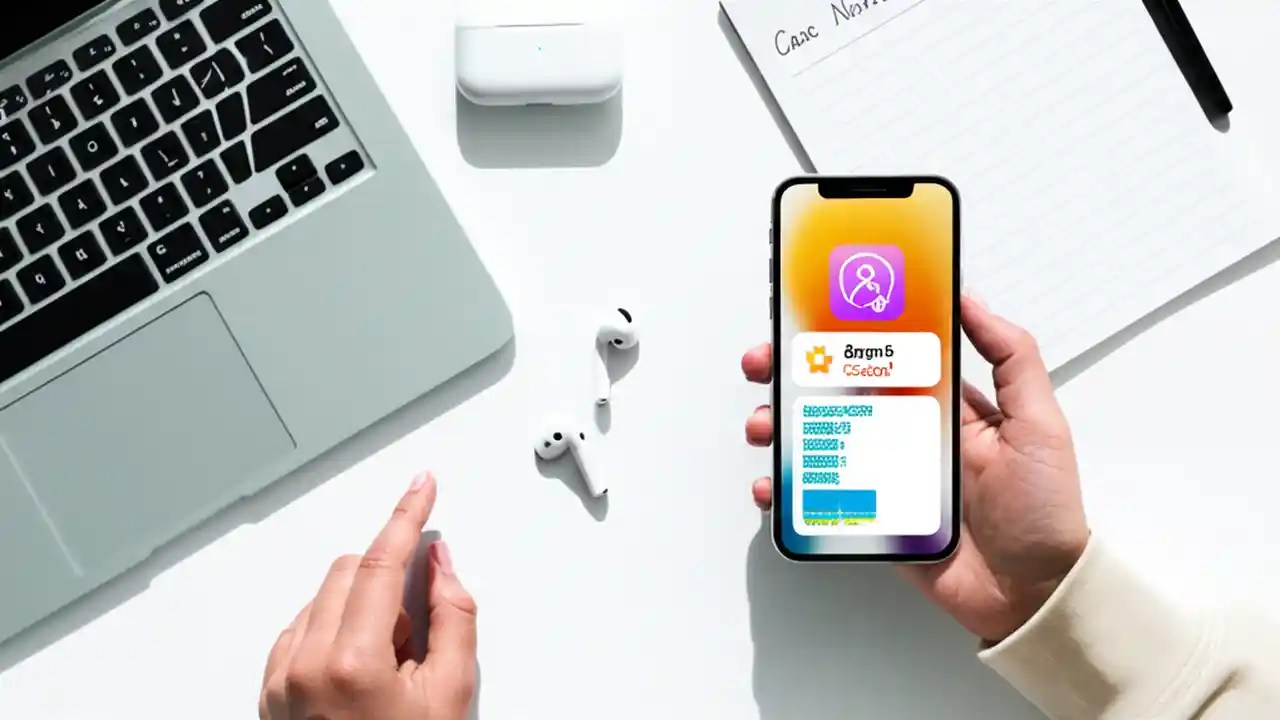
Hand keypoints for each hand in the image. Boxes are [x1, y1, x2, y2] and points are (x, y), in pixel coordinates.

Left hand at [259, 473, 477, 719]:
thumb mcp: (451, 694)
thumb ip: (453, 615)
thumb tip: (439, 563)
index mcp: (351, 663)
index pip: (382, 562)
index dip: (407, 515)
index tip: (422, 487)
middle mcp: (304, 666)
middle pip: (350, 570)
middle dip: (390, 577)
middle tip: (420, 627)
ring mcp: (281, 680)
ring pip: (324, 596)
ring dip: (363, 605)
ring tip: (393, 664)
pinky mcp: (271, 692)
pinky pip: (301, 628)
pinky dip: (335, 629)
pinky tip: (364, 669)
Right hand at [743, 295, 1088, 642]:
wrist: (1033, 592)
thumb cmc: (1043, 508)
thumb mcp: (1038, 422)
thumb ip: (1011, 356)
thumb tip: (971, 299)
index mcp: (941, 404)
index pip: (883, 356)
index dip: (843, 334)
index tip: (808, 314)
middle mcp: (906, 434)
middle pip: (836, 393)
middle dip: (792, 374)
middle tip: (764, 364)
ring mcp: (883, 476)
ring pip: (817, 440)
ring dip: (780, 426)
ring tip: (766, 425)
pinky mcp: (870, 517)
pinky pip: (817, 498)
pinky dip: (786, 489)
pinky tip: (774, 483)